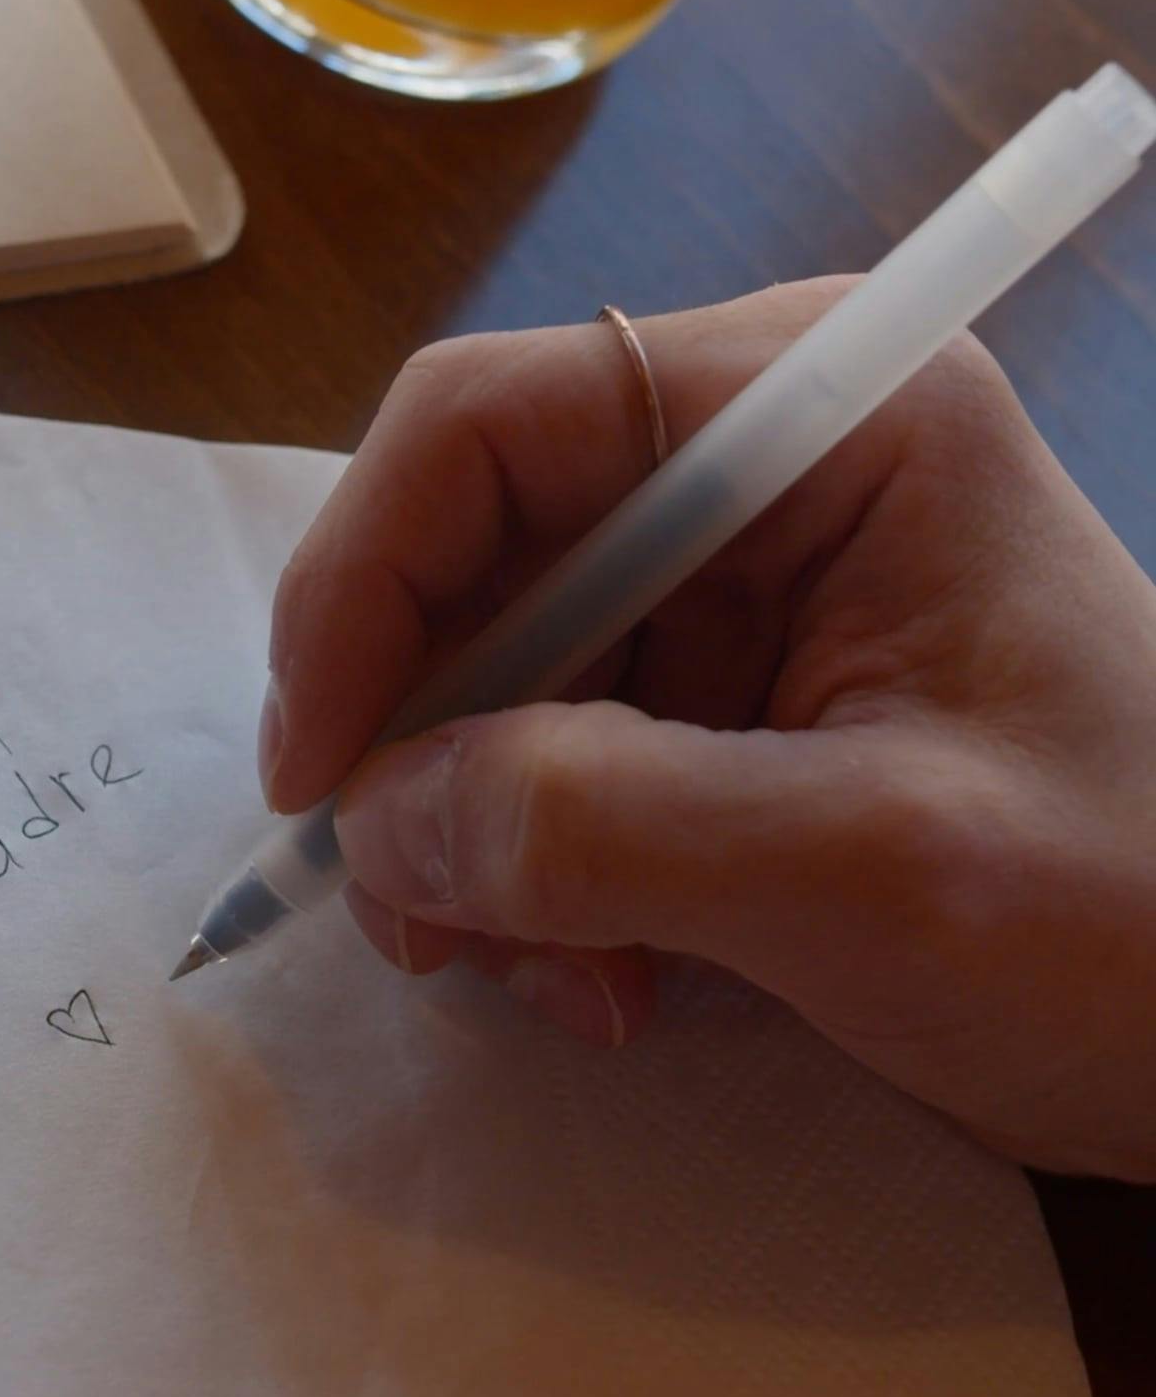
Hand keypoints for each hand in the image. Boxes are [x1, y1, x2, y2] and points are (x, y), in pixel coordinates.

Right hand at [264, 289, 1155, 1180]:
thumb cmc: (1137, 925)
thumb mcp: (870, 874)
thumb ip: (606, 826)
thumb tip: (377, 823)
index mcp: (829, 411)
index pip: (498, 417)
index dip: (369, 581)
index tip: (322, 775)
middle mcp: (775, 458)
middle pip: (484, 548)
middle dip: (431, 744)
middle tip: (427, 931)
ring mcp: (763, 577)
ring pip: (506, 667)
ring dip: (486, 838)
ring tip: (557, 985)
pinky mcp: (754, 694)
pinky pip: (570, 750)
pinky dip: (548, 872)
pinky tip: (612, 982)